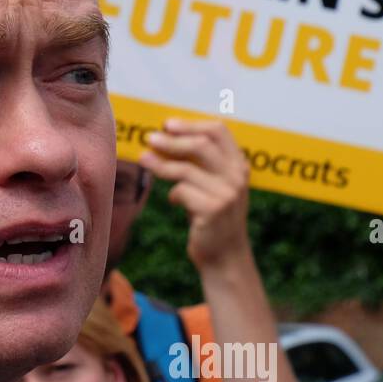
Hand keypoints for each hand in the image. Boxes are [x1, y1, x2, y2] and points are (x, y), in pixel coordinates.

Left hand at [139, 118, 251, 269]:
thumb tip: (163, 138)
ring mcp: (227, 194)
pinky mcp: (213, 210)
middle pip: (201, 145)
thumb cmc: (211, 216)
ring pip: (186, 169)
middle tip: (150, 138)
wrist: (224, 256)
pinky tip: (174, 201)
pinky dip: (173, 194)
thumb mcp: (212, 186)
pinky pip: (181, 191)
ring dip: (160, 164)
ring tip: (143, 159)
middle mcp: (237, 177)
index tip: (168, 124)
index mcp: (239, 165)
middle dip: (172, 141)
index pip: (218, 131)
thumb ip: (198, 164)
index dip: (191, 125)